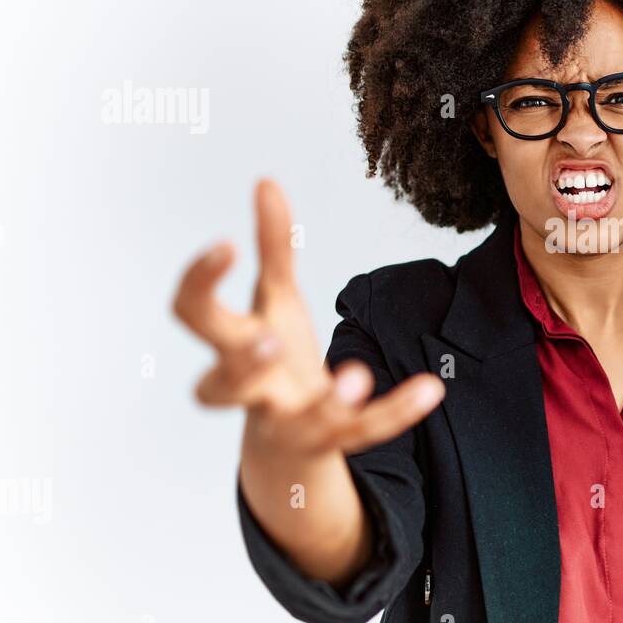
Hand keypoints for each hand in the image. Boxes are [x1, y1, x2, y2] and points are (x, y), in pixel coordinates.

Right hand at [172, 179, 444, 456]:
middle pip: (219, 388)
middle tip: (271, 342)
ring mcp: (288, 421)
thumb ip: (272, 246)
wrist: (288, 437)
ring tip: (358, 373)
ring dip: (327, 401)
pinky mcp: (331, 441)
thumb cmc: (272, 353)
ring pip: (298, 424)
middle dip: (242, 365)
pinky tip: (431, 388)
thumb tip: (267, 181)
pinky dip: (396, 412)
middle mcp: (250, 390)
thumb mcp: (276, 299)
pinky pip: (363, 432)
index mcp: (229, 345)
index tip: (225, 243)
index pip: (192, 316)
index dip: (200, 283)